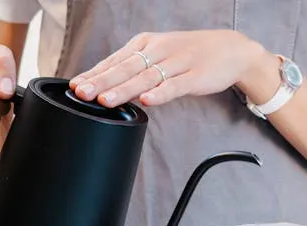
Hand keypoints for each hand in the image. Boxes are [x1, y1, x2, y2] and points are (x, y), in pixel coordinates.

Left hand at [69, 30, 280, 108]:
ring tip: (105, 100)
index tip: (75, 85)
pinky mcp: (194, 76)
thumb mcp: (161, 55)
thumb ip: (138, 69)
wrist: (230, 50)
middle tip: (81, 92)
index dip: (94, 73)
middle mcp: (158, 51)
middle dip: (101, 81)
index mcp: (146, 44)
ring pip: (145, 78)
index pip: (115, 60)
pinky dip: (160, 94)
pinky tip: (146, 100)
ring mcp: (176, 63)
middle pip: (125, 68)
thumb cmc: (192, 55)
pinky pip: (174, 86)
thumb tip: (110, 85)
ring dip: (123, 90)